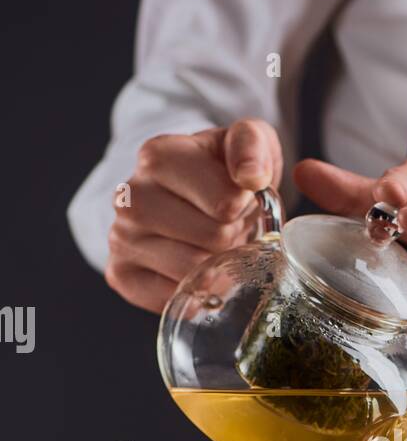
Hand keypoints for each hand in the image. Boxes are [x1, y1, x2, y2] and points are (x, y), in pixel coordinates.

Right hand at [106, 118, 283, 310]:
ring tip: (209, 242)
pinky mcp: (121, 275)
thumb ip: (252, 144)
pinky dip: (195, 291)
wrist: (195, 199)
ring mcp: (120, 237)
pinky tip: (194, 268)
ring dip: (217, 264)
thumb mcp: (248, 141)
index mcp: (158, 157)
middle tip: (225, 223)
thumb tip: (250, 178)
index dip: (244, 206)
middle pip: (213, 240)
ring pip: (195, 272)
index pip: (225, 204)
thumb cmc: (224, 171)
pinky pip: (175, 299)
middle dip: (232, 236)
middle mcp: (130, 197)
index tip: (238, 197)